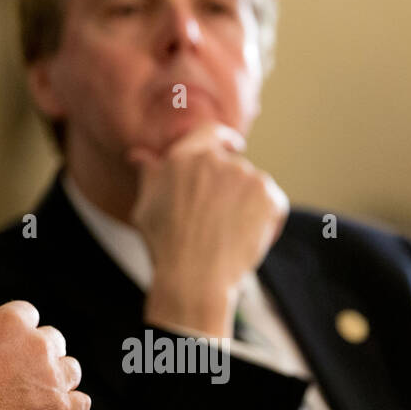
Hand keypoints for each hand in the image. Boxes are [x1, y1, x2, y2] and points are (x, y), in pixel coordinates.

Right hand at [0, 298, 87, 409]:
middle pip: (45, 335)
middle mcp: (30, 340)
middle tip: (17, 373)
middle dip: (35, 351)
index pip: (3, 311)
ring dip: (55, 379)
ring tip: (36, 398)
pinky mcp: (63, 407)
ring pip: (68, 367)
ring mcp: (50, 373)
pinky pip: (79, 401)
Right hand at [128, 122, 288, 336]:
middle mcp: (215, 160)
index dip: (223, 138)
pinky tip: (245, 239)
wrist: (194, 277)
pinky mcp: (268, 196)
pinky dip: (265, 219)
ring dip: (246, 203)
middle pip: (232, 165)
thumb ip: (150, 174)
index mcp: (183, 157)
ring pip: (252, 185)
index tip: (232, 145)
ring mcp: (244, 176)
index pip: (210, 132)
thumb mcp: (146, 206)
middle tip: (220, 219)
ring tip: (228, 234)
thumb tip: (139, 155)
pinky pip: (272, 203)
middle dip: (230, 187)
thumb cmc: (165, 245)